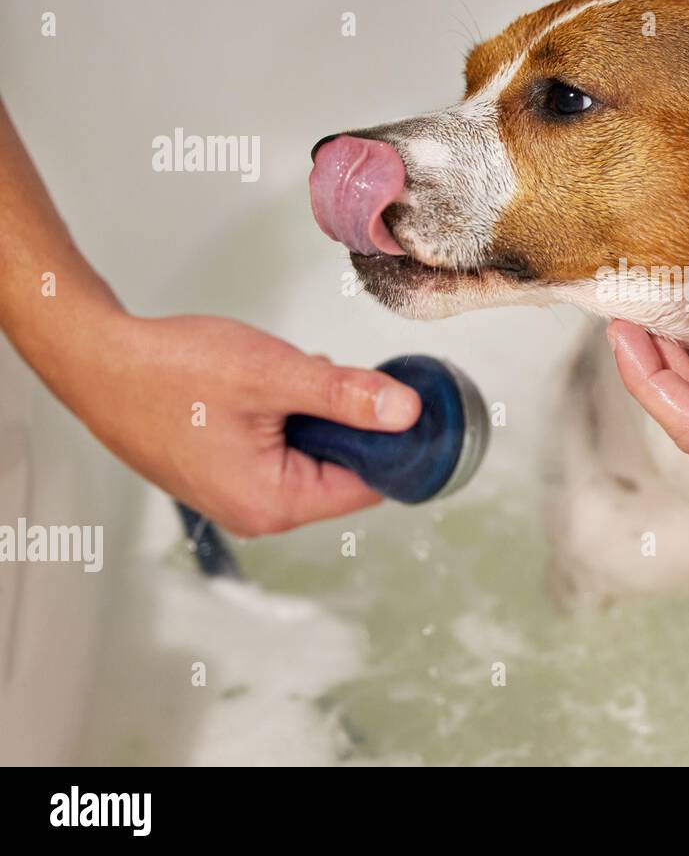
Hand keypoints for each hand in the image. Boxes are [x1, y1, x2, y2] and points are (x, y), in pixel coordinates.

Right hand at [65, 313, 421, 535]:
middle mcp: (258, 512)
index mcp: (274, 504)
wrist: (97, 361)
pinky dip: (288, 413)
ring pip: (312, 452)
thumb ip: (346, 396)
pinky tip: (268, 382)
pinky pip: (282, 446)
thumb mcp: (273, 375)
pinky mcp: (225, 471)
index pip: (368, 484)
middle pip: (341, 469)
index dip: (391, 443)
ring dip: (316, 412)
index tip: (402, 401)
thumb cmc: (171, 371)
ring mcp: (238, 494)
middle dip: (347, 421)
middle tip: (329, 376)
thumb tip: (407, 412)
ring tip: (287, 376)